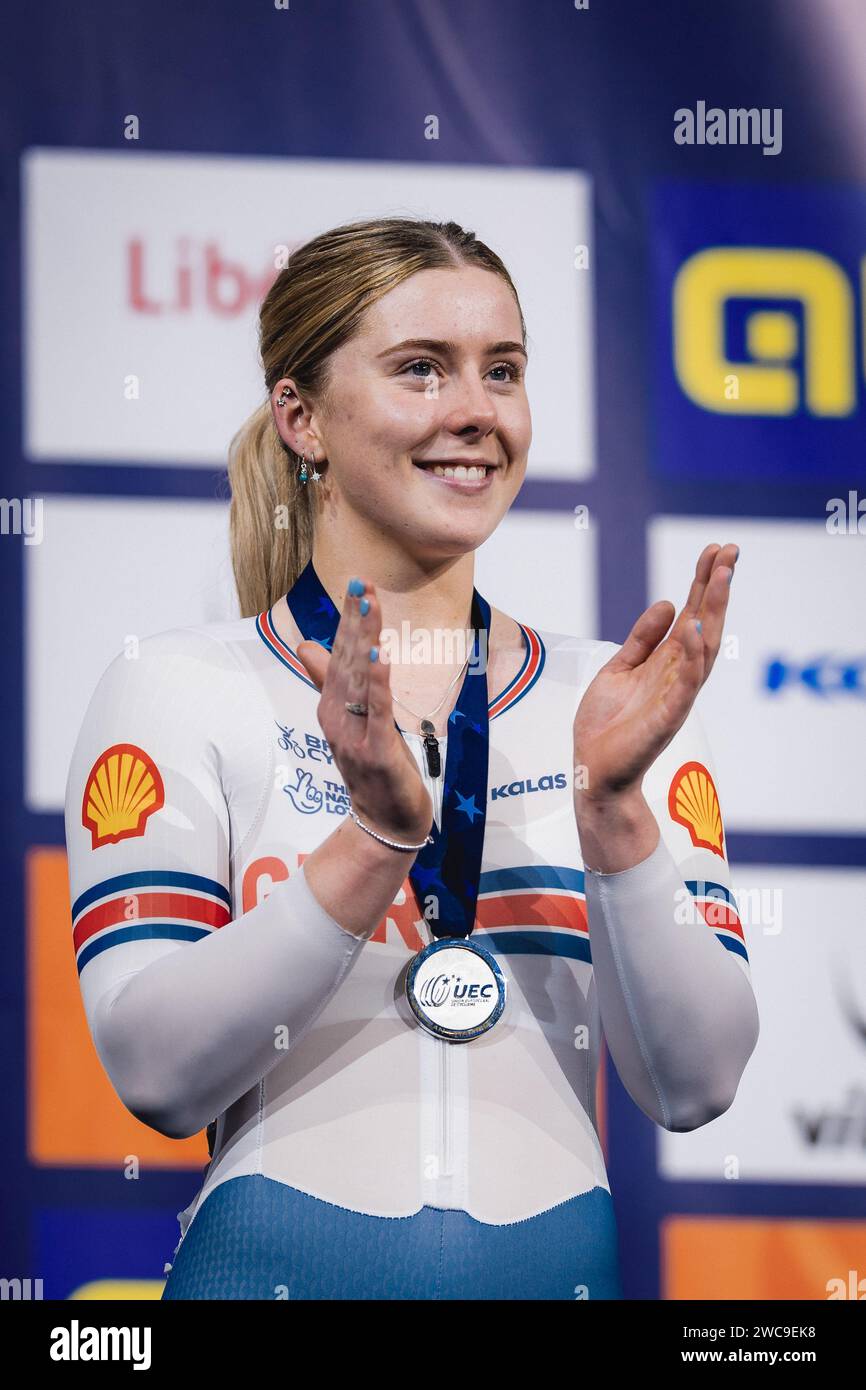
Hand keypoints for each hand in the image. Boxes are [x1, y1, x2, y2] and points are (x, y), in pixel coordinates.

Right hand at [295, 578, 432, 843]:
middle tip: (362, 581)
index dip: (349, 617)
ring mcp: (354, 733)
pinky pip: (377, 712)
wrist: (383, 820)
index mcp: (332, 704)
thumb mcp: (349, 718)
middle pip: (348, 659)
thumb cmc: (370, 765)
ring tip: (369, 607)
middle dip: (356, 620)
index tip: (358, 581)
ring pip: (360, 680)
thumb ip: (328, 680)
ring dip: (365, 641)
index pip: (340, 653)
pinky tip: (381, 659)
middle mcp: (337, 715)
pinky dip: (378, 685)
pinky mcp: (376, 751)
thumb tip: (306, 644)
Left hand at [573, 542, 737, 803]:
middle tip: (729, 551)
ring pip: (702, 648)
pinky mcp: (666, 718)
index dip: (703, 583)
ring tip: (720, 577)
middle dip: (716, 587)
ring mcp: (676, 695)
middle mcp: (678, 674)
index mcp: (667, 662)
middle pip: (705, 623)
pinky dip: (692, 658)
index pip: (692, 614)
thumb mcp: (620, 669)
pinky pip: (684, 685)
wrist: (594, 770)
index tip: (716, 550)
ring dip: (713, 612)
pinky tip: (695, 630)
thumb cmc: (608, 725)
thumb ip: (642, 639)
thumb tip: (667, 602)